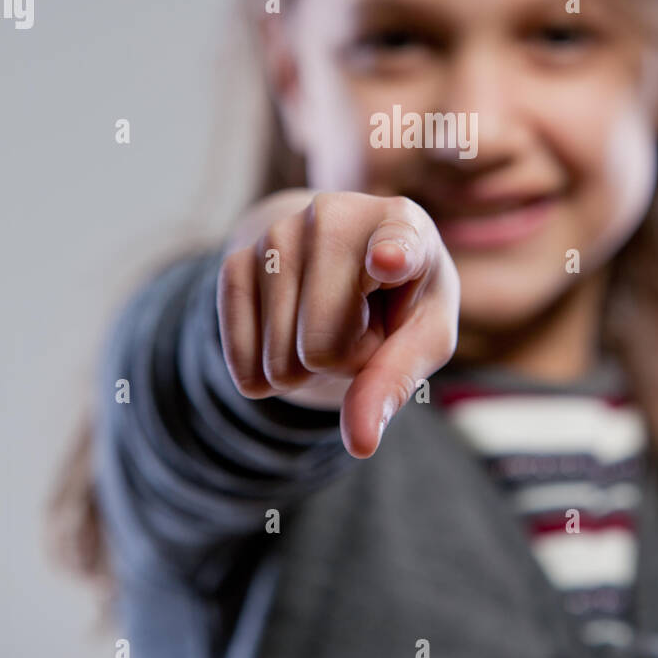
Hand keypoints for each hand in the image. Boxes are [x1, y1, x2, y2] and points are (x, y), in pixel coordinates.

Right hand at [216, 190, 459, 458]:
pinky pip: (240, 358)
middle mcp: (335, 216)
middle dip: (342, 361)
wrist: (344, 264)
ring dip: (306, 365)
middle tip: (360, 324)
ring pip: (280, 360)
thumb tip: (358, 442)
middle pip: (323, 345)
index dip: (393, 253)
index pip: (398, 243)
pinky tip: (288, 334)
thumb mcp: (423, 337)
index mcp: (404, 224)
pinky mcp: (234, 260)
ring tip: (329, 321)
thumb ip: (396, 381)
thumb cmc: (400, 300)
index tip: (390, 260)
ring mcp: (277, 234)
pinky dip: (266, 372)